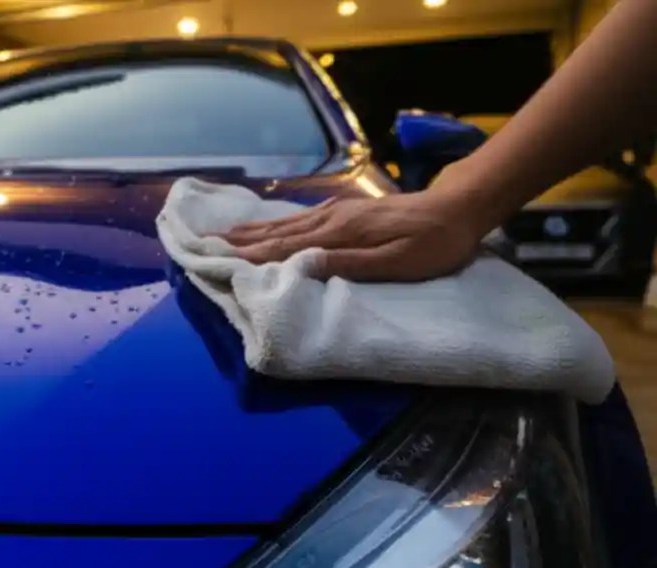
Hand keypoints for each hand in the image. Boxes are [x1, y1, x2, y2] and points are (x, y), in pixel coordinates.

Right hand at [222, 184, 493, 281]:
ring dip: (251, 231)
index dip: (248, 256)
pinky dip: (274, 225)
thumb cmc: (432, 244)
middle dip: (238, 241)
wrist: (458, 207)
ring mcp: (336, 212)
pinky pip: (298, 219)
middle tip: (202, 245)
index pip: (284, 249)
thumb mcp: (396, 262)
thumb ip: (348, 263)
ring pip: (284, 225)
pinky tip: (265, 226)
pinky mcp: (345, 210)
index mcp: (339, 234)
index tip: (215, 260)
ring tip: (222, 235)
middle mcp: (330, 219)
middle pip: (276, 234)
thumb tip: (303, 266)